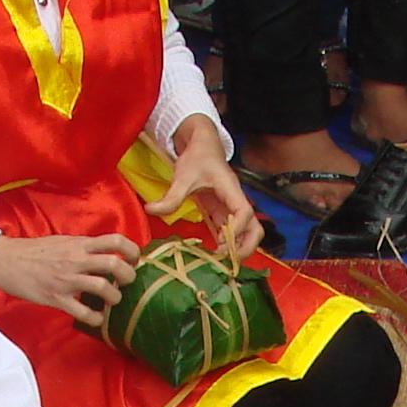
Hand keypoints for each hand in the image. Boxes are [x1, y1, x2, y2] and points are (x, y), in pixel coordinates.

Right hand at [0, 232, 140, 324]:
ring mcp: (66, 280)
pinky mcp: (56, 298)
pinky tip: (97, 317)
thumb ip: (84, 247)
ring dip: (115, 297)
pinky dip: (96, 318)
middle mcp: (76, 260)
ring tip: (113, 300)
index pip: (115, 240)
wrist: (4, 260)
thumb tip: (105, 253)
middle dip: (129, 276)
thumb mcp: (63, 241)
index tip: (134, 260)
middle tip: (127, 282)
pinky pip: (83, 312)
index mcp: (79, 244)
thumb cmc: (34, 251)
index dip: (132, 250)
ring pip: (103, 288)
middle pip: (115, 264)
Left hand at [153, 121, 264, 263]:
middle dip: (246, 247)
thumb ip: (171, 196)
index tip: (221, 241)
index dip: (236, 229)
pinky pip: (233, 234)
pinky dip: (228, 245)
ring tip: (218, 260)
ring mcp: (231, 209)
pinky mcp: (224, 213)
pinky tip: (214, 254)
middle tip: (226, 261)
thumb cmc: (197, 158)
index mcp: (231, 190)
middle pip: (256, 229)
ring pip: (248, 234)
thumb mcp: (183, 176)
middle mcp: (236, 202)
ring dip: (238, 249)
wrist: (203, 146)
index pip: (244, 213)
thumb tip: (151, 210)